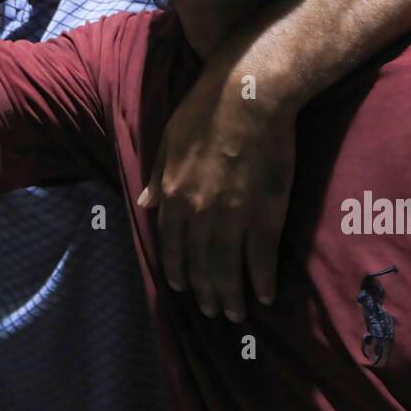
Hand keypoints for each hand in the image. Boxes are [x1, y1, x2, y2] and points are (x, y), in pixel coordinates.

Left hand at [139, 67, 296, 322]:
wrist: (248, 96)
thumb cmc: (205, 110)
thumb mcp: (169, 140)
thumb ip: (158, 176)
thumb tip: (146, 204)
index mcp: (174, 195)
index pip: (173, 245)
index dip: (177, 270)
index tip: (183, 287)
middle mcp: (199, 214)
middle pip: (200, 264)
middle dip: (205, 291)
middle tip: (212, 310)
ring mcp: (233, 218)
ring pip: (228, 268)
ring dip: (230, 295)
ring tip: (234, 314)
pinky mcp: (265, 215)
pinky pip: (261, 258)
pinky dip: (260, 281)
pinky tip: (264, 295)